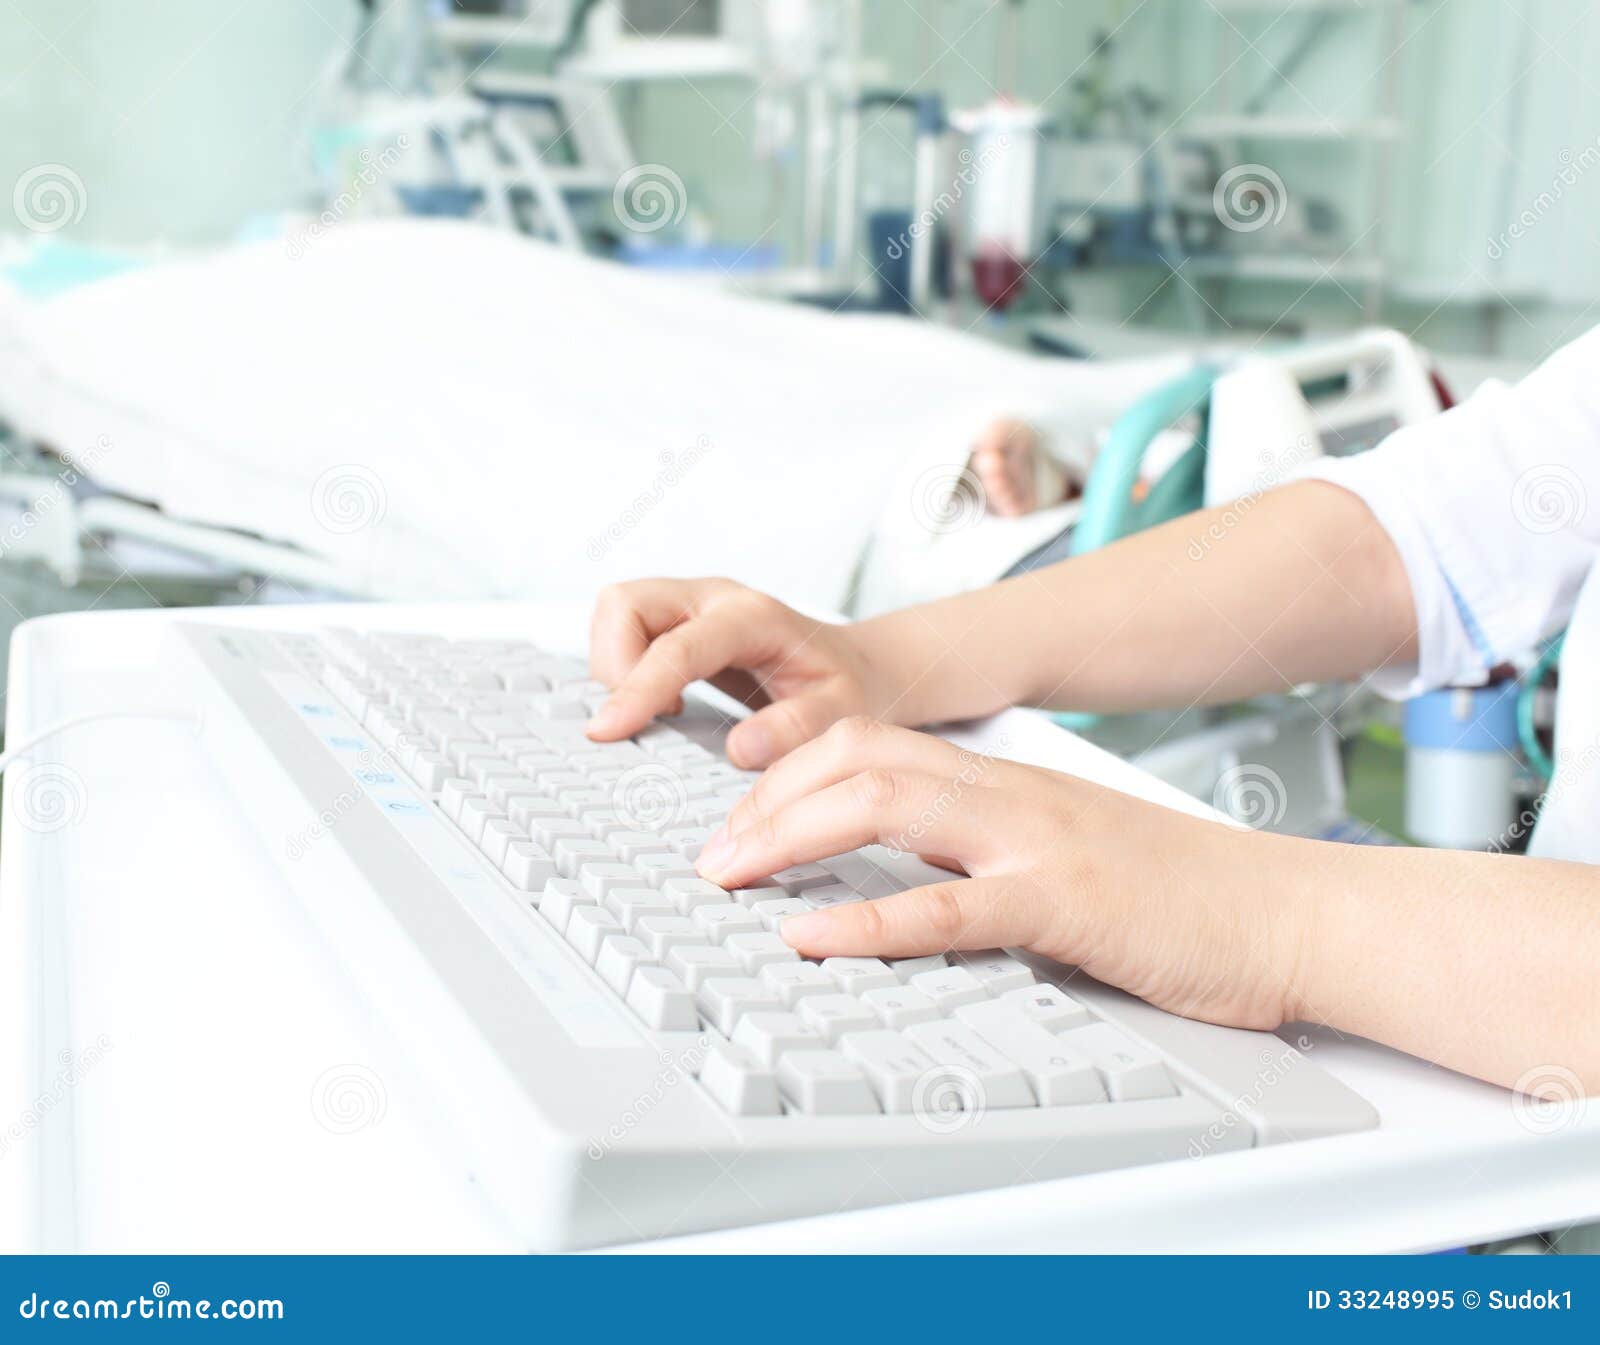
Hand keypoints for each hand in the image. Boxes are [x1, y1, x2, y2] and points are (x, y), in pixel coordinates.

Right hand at [585, 579, 899, 769]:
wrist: (855, 666)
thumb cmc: (847, 687)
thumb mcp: (842, 713)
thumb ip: (798, 729)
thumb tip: (740, 748)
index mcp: (753, 618)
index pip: (678, 646)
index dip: (637, 687)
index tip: (607, 730)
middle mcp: (715, 598)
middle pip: (625, 604)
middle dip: (614, 664)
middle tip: (651, 718)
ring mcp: (691, 604)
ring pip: (615, 612)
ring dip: (616, 666)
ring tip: (662, 710)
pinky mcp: (676, 620)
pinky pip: (623, 629)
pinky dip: (623, 667)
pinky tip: (662, 701)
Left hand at [695, 717, 1307, 1031]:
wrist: (1288, 913)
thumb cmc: (1183, 894)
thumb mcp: (1065, 855)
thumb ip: (986, 856)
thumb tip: (908, 883)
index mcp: (1004, 783)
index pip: (871, 743)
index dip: (791, 774)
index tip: (742, 822)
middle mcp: (1009, 796)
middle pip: (858, 755)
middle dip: (768, 797)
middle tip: (715, 853)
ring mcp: (1034, 842)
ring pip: (885, 804)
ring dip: (790, 834)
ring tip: (730, 874)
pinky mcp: (1065, 903)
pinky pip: (948, 906)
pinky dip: (868, 920)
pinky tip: (812, 934)